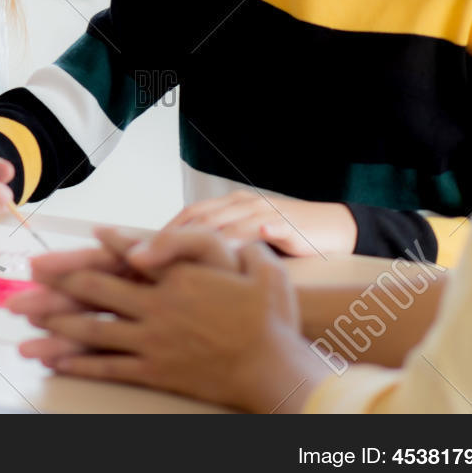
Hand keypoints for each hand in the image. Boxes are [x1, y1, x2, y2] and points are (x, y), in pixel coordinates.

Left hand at [19, 231, 326, 412]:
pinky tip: (56, 361)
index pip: (130, 254)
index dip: (105, 243)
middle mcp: (157, 306)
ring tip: (27, 322)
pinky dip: (79, 362)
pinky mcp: (155, 371)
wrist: (277, 370)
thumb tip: (232, 234)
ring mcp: (152, 341)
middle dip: (59, 280)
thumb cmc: (273, 321)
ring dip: (56, 323)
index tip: (85, 237)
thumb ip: (239, 247)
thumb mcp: (262, 269)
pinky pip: (108, 366)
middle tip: (30, 274)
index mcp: (178, 278)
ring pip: (93, 329)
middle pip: (96, 290)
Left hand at [164, 191, 355, 256]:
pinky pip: (276, 225)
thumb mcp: (245, 243)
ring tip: (187, 252)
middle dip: (173, 237)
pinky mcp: (292, 225)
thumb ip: (215, 249)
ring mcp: (267, 213)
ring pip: (233, 220)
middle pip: (202, 217)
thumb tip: (175, 267)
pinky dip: (264, 228)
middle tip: (149, 258)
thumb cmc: (284, 240)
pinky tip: (256, 234)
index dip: (163, 232)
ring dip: (210, 235)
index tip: (139, 254)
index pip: (188, 216)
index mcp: (229, 208)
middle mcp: (243, 205)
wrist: (332, 229)